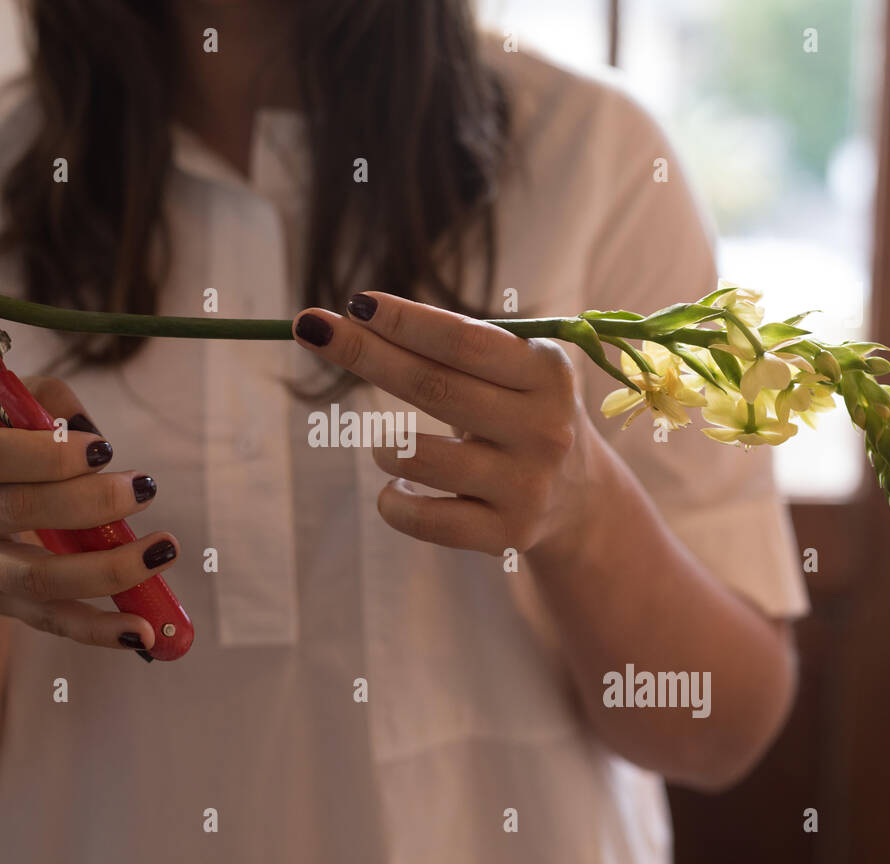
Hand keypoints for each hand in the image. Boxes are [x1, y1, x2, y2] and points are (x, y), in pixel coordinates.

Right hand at [0, 376, 178, 651]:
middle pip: (20, 513)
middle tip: (144, 490)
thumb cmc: (6, 452)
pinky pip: (53, 621)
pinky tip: (142, 632)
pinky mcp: (1, 605)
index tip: (106, 450)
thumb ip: (51, 404)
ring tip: (163, 552)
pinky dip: (99, 630)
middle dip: (90, 503)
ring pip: (38, 578)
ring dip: (108, 570)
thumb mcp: (15, 413)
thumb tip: (88, 433)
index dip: (49, 456)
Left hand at [292, 293, 598, 557]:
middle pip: (433, 387)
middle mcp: (544, 429)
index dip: (405, 321)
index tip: (353, 302)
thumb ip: (451, 349)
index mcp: (546, 374)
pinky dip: (392, 502)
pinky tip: (397, 490)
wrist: (579, 500)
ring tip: (386, 444)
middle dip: (364, 353)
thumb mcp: (511, 374)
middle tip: (310, 327)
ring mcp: (526, 486)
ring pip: (417, 458)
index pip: (464, 340)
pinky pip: (421, 520)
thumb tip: (353, 320)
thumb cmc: (518, 414)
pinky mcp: (505, 534)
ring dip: (381, 445)